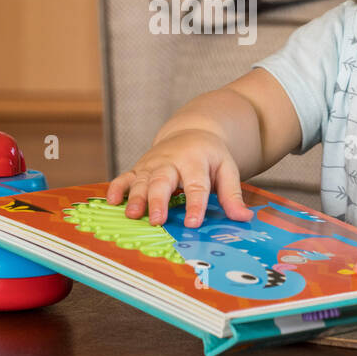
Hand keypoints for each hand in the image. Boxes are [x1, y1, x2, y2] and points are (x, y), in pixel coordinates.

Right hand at [105, 129, 253, 228]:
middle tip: (157, 220)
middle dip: (158, 200)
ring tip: (132, 215)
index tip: (192, 223)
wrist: (191, 132)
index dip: (194, 204)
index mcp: (195, 160)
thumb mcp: (227, 170)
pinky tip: (112, 202)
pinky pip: (125, 177)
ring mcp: (152, 164)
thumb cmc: (210, 157)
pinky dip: (117, 188)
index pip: (196, 185)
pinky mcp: (139, 168)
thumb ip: (232, 194)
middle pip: (163, 181)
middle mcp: (171, 161)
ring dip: (135, 197)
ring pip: (142, 180)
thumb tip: (244, 217)